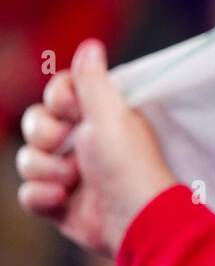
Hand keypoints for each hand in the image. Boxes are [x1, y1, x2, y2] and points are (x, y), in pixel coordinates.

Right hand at [16, 40, 177, 257]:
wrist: (135, 220)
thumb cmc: (128, 164)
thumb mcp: (110, 116)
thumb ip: (93, 82)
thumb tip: (90, 45)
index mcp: (100, 117)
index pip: (58, 93)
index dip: (57, 99)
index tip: (71, 108)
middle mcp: (83, 142)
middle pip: (35, 124)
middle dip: (45, 135)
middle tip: (69, 145)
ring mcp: (70, 173)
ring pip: (28, 160)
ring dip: (46, 170)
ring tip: (73, 180)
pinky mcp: (59, 204)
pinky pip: (27, 193)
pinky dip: (42, 197)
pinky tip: (63, 200)